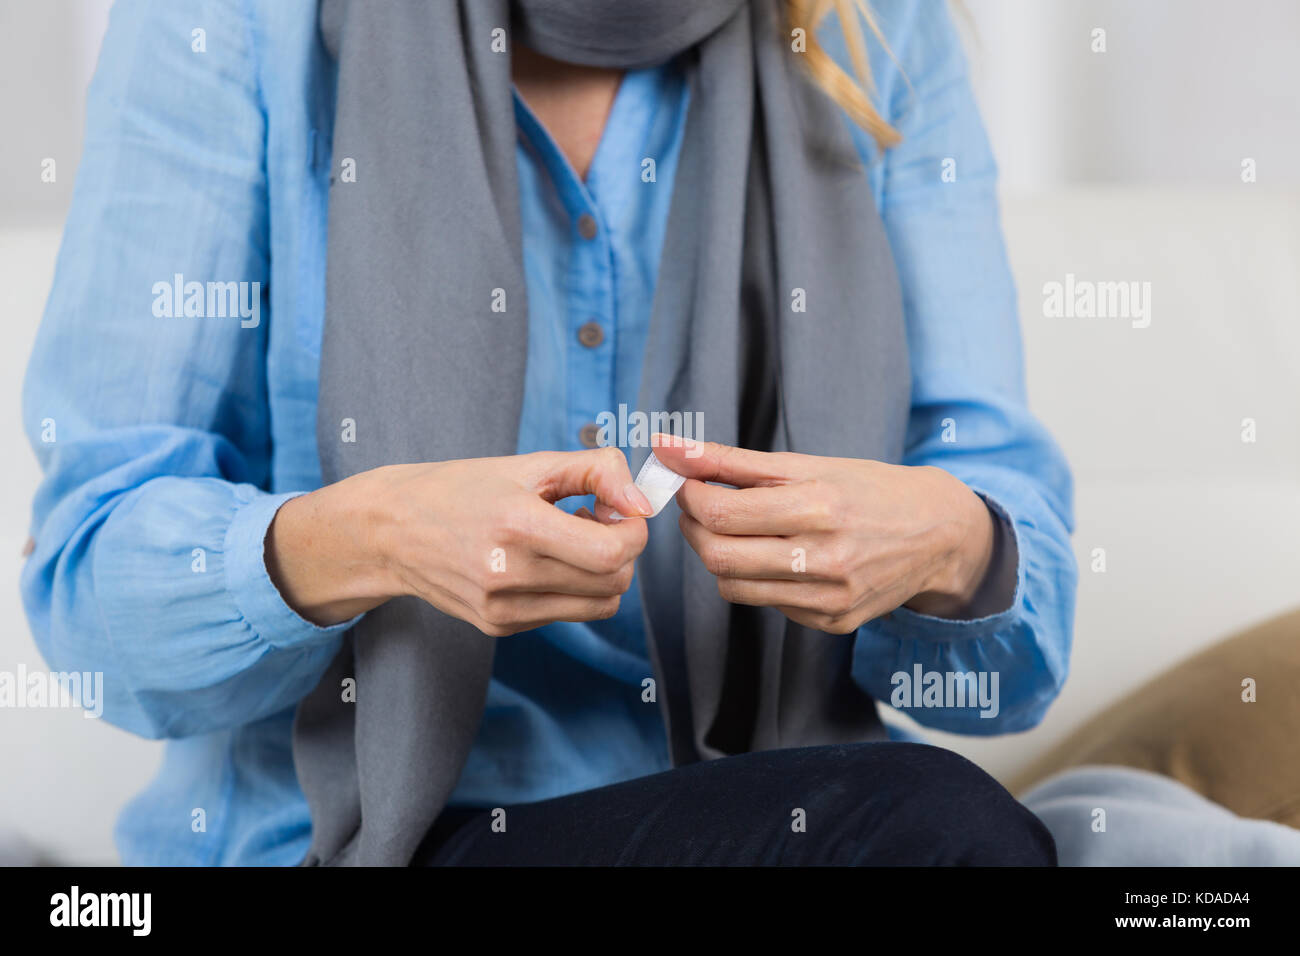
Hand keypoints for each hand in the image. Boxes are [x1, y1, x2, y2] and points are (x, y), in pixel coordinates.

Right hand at [266, 447, 652, 635]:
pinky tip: (544, 558)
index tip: (616, 508)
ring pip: (599, 605)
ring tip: (570, 539)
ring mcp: (503, 608)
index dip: (632, 530)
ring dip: (602, 573)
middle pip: (613, 582)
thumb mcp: (530, 464)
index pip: (611, 553)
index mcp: (517, 525)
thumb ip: (596, 472)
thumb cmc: (461, 488)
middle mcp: (509, 575)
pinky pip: (566, 614)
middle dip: (622, 549)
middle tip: (595, 518)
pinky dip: (572, 588)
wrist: (390, 531)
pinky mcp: (499, 626)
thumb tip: (643, 501)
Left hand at [653, 435, 999, 634]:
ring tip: (734, 530)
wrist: (938, 533)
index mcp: (818, 508)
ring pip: (733, 587)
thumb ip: (730, 460)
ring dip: (718, 556)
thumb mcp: (806, 463)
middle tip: (699, 508)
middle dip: (694, 529)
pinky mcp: (833, 622)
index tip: (688, 483)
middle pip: (719, 556)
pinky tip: (774, 557)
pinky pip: (766, 604)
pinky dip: (755, 578)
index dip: (689, 498)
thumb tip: (666, 446)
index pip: (721, 514)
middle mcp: (825, 559)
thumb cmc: (868, 489)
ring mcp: (829, 598)